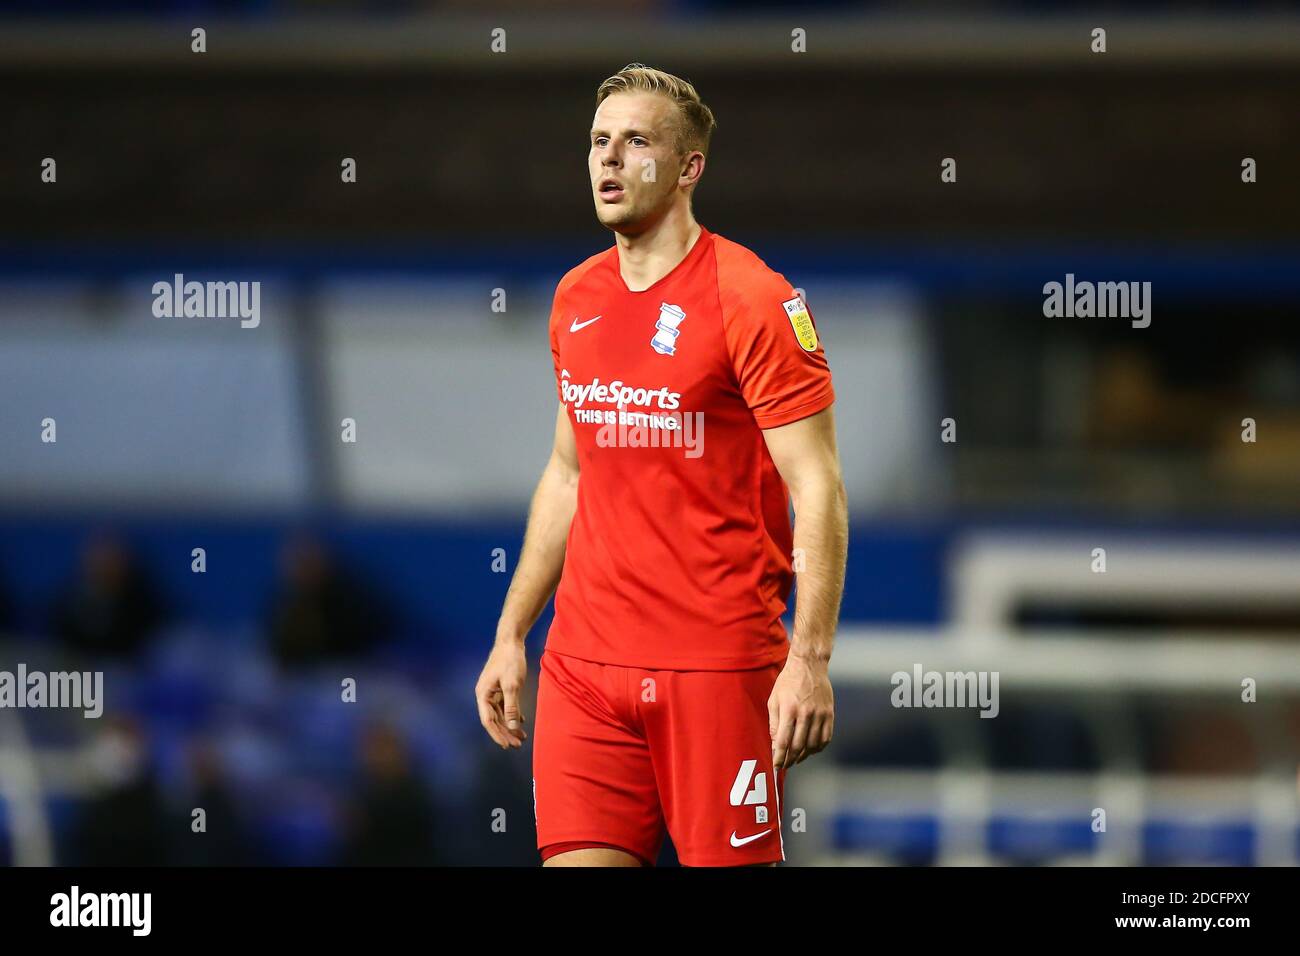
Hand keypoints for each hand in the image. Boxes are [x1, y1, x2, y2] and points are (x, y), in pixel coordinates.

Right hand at [475, 640, 528, 749]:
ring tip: (521, 737)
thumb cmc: (510, 660)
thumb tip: (512, 726)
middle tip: (518, 745)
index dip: (498, 734)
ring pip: (499, 714)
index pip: (488, 721)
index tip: (508, 746)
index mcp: (483, 694)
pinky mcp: (499, 687)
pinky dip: (512, 714)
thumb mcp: (512, 685)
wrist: (510, 641)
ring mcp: (491, 691)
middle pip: (494, 719)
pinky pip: (504, 706)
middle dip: (505, 733)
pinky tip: (521, 722)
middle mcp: (484, 695)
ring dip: (509, 725)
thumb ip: (512, 706)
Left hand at [768, 651, 833, 768]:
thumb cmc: (787, 682)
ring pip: (813, 744)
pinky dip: (818, 748)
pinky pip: (826, 738)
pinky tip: (810, 750)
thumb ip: (774, 723)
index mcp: (789, 709)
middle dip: (790, 760)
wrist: (809, 666)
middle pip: (798, 746)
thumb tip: (776, 745)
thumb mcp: (774, 700)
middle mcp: (806, 713)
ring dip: (803, 756)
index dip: (779, 757)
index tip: (776, 766)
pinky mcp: (830, 714)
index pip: (784, 741)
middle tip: (785, 765)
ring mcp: (820, 714)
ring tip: (796, 759)